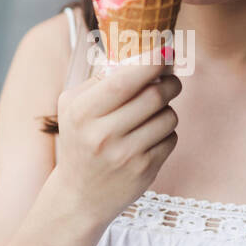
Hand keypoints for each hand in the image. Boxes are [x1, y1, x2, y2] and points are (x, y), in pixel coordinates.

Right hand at [53, 46, 179, 220]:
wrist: (80, 195)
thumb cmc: (80, 140)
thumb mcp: (73, 107)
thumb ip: (101, 79)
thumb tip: (142, 53)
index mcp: (82, 113)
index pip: (125, 80)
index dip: (151, 62)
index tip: (165, 51)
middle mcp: (103, 135)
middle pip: (155, 95)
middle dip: (170, 82)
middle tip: (171, 79)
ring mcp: (125, 155)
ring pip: (168, 117)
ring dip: (168, 110)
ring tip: (155, 113)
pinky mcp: (145, 170)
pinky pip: (171, 139)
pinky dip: (166, 133)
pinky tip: (150, 137)